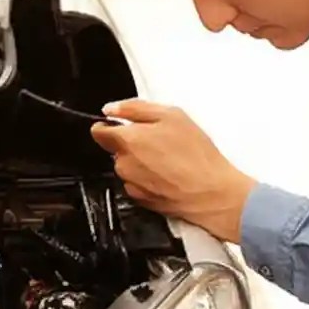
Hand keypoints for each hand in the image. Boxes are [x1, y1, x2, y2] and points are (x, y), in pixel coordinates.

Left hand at [90, 99, 255, 242]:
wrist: (211, 193)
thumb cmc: (196, 154)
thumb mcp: (171, 115)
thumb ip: (135, 108)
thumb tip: (111, 109)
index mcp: (127, 140)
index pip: (98, 132)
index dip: (107, 125)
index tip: (117, 124)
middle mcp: (123, 164)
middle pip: (116, 149)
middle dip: (131, 143)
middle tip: (158, 141)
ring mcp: (131, 184)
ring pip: (127, 167)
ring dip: (140, 161)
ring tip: (168, 160)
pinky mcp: (141, 200)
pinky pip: (137, 183)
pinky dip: (147, 178)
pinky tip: (168, 175)